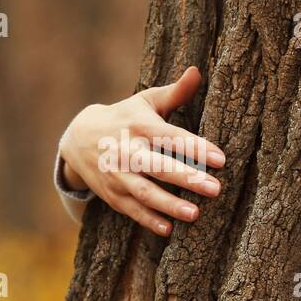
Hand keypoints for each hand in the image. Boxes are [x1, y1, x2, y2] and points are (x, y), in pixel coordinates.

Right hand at [59, 66, 225, 236]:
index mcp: (140, 126)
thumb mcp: (146, 101)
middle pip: (158, 166)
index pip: (172, 137)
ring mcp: (118, 175)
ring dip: (169, 204)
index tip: (221, 159)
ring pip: (145, 192)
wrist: (78, 138)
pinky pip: (131, 210)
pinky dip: (148, 220)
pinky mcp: (112, 194)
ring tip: (195, 214)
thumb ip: (175, 92)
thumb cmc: (125, 117)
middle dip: (186, 178)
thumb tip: (197, 71)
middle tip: (215, 189)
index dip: (196, 147)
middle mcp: (128, 151)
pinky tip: (169, 229)